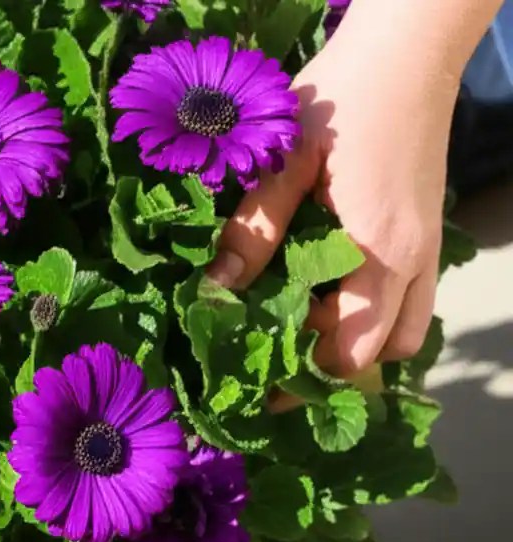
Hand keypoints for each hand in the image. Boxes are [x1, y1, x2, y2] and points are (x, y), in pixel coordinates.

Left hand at [206, 23, 457, 376]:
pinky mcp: (423, 228)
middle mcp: (414, 260)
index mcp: (380, 251)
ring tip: (296, 329)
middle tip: (273, 361)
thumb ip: (253, 230)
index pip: (351, 349)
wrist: (408, 52)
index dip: (305, 378)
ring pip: (404, 327)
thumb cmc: (343, 100)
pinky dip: (371, 311)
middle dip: (333, 366)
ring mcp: (426, 245)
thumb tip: (215, 292)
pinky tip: (322, 292)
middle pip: (384, 351)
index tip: (257, 390)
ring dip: (356, 339)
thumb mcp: (283, 161)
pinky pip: (408, 296)